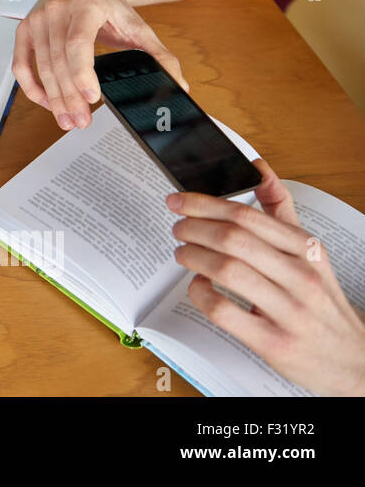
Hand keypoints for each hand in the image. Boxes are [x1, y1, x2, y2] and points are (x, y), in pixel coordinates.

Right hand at [12, 0, 185, 130]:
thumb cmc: (109, 5)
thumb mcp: (138, 26)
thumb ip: (158, 56)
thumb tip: (178, 84)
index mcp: (87, 5)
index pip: (78, 42)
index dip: (82, 72)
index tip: (92, 97)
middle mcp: (57, 10)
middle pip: (60, 61)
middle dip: (70, 96)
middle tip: (81, 121)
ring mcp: (37, 19)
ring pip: (42, 67)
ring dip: (54, 98)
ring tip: (68, 120)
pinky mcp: (25, 29)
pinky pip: (21, 65)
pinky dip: (32, 87)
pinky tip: (47, 102)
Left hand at [168, 160, 364, 395]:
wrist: (351, 357)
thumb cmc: (321, 300)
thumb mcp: (309, 253)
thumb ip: (281, 210)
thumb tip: (258, 168)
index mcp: (307, 250)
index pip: (249, 216)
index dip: (205, 204)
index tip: (180, 200)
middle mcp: (301, 277)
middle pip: (234, 239)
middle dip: (194, 228)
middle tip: (177, 228)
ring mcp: (289, 311)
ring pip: (227, 270)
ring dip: (193, 256)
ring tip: (183, 253)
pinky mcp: (273, 342)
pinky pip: (223, 310)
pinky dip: (200, 294)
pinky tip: (198, 286)